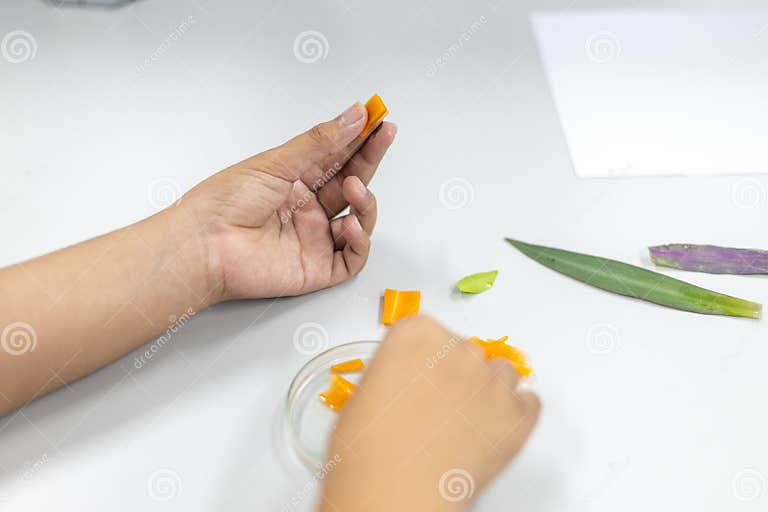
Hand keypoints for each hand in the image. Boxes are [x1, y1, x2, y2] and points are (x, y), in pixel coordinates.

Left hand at [182, 102, 396, 300]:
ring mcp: (314, 238)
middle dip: (370, 158)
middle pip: (352, 183)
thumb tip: (352, 116)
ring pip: (359, 220)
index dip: (359, 139)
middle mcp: (307, 209)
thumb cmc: (225, 203)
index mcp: (294, 182)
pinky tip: (350, 224)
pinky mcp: (317, 268)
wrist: (205, 244)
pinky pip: (352, 257)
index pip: (337, 157)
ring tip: (355, 188)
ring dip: (365, 201)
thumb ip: (321, 142)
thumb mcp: (276, 161)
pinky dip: (359, 241)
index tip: (377, 118)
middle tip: (383, 135)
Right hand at [318, 316, 540, 511]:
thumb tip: (406, 383)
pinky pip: (529, 402)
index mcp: (417, 333)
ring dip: (487, 392)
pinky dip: (514, 415)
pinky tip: (492, 430)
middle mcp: (459, 349)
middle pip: (466, 350)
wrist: (393, 493)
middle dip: (457, 375)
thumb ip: (396, 373)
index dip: (426, 358)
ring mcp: (493, 381)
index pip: (431, 331)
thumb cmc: (369, 452)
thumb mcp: (366, 393)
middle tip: (439, 408)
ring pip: (501, 373)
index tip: (422, 375)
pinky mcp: (519, 415)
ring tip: (466, 424)